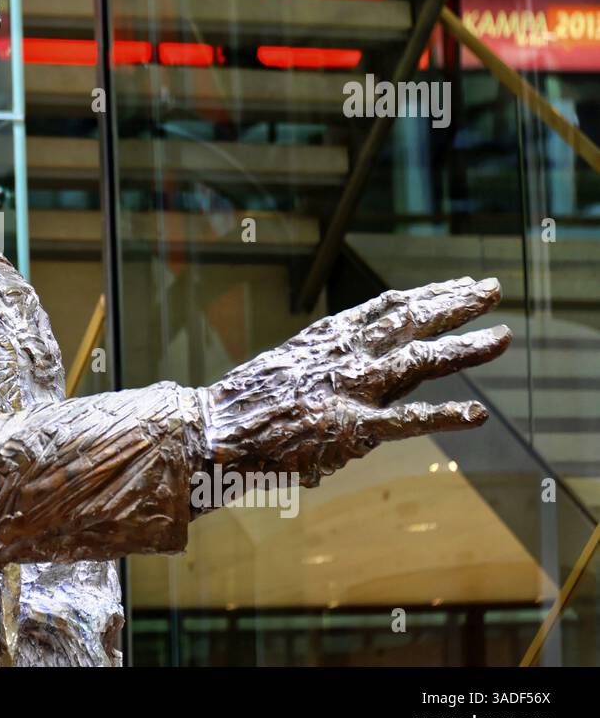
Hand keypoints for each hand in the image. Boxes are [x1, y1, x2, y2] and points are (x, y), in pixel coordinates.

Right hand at [195, 277, 510, 485]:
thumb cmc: (242, 407)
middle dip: (455, 303)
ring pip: (420, 360)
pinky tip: (478, 415)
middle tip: (491, 288)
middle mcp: (343, 355)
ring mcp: (349, 390)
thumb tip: (348, 359)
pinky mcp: (350, 429)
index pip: (386, 307)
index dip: (425, 294)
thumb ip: (322, 364)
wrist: (214, 432)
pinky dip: (445, 416)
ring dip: (466, 348)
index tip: (454, 284)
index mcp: (325, 338)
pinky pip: (408, 420)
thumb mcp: (283, 368)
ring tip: (503, 337)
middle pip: (411, 321)